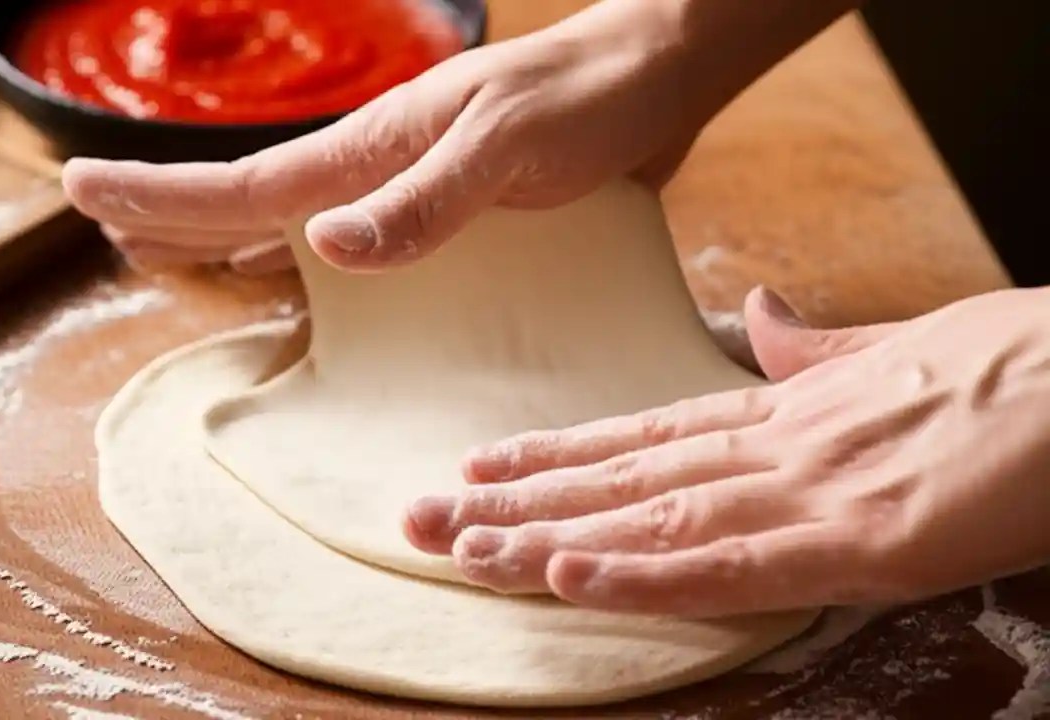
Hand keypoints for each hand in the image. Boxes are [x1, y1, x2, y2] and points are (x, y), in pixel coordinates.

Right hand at [61, 0, 705, 274]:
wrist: (658, 76)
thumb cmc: (586, 100)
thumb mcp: (508, 146)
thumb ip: (426, 198)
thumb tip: (326, 247)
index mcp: (375, 148)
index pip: (247, 185)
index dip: (162, 196)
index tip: (81, 191)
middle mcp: (380, 170)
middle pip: (254, 205)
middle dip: (176, 217)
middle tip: (108, 232)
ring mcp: (413, 191)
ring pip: (299, 227)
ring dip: (233, 242)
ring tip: (174, 257)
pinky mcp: (454, 214)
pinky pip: (364, 248)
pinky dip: (316, 265)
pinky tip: (309, 280)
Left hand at [402, 286, 1049, 616]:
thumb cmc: (1015, 365)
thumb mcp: (899, 348)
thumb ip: (817, 351)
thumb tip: (764, 322)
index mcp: (787, 410)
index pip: (644, 435)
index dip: (558, 454)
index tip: (483, 464)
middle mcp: (776, 447)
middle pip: (621, 480)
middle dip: (518, 501)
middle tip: (424, 518)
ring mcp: (809, 492)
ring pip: (648, 519)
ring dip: (549, 536)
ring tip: (463, 549)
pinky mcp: (856, 538)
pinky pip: (725, 564)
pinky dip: (639, 571)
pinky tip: (567, 572)